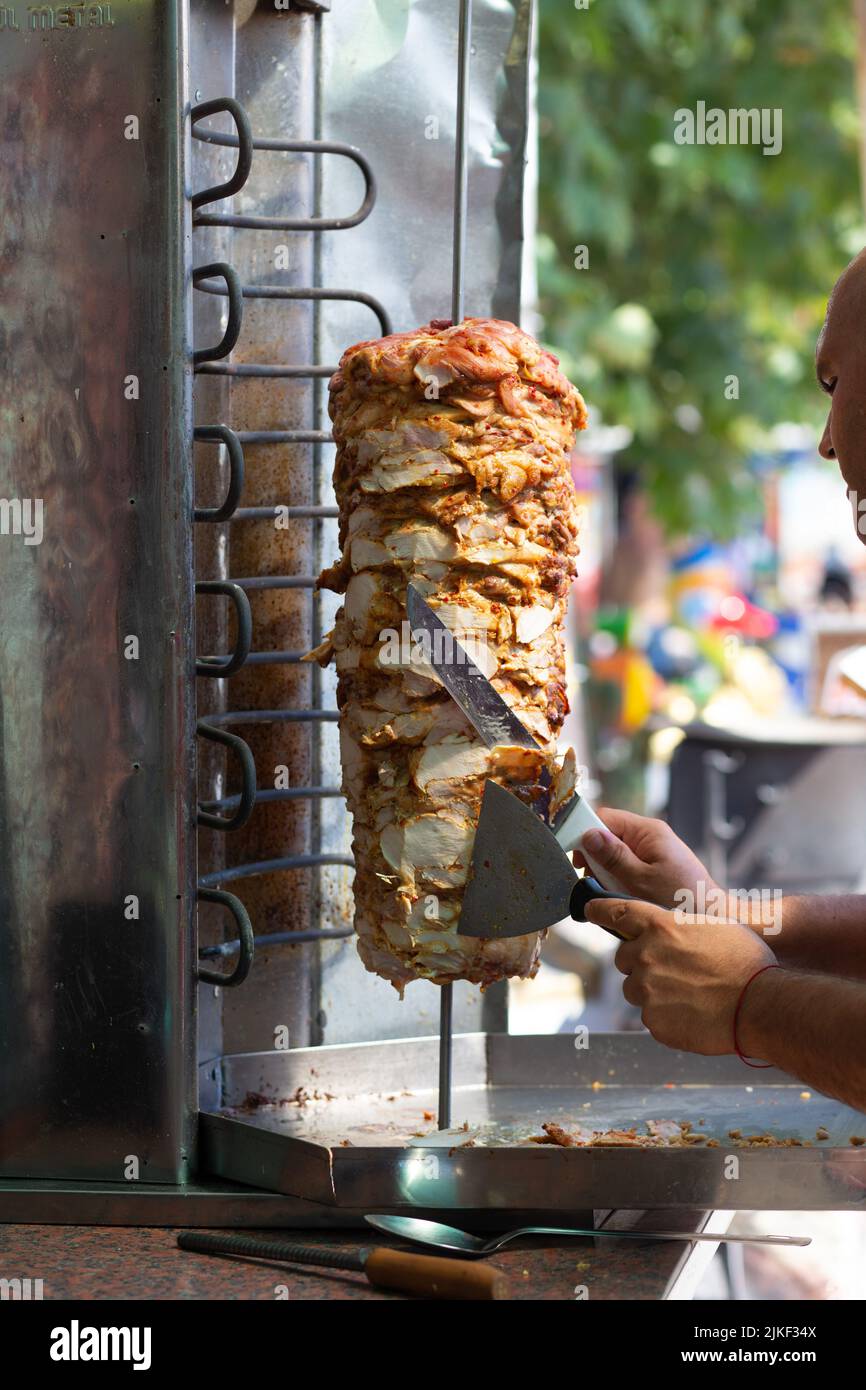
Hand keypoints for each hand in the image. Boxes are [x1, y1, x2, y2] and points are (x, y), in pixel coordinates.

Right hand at [575, 809, 715, 908]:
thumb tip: (588, 835)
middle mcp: (650, 837)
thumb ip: (613, 857)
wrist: (713, 919)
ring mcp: (652, 852)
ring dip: (608, 874)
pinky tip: (624, 897)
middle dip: (597, 859)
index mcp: (648, 831)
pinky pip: (626, 868)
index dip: (586, 834)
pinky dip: (619, 882)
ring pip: (615, 855)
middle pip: (608, 836)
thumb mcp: (640, 880)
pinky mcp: (654, 868)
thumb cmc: (682, 901)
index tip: (578, 859)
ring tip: (615, 894)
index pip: (604, 817)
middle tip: (598, 883)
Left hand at [584, 896, 777, 1054]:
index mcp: (660, 926)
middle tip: (672, 970)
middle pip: (624, 957)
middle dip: (640, 962)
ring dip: (652, 990)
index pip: (615, 911)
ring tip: (688, 994)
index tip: (589, 908)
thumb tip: (666, 932)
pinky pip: (650, 1016)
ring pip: (635, 989)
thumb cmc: (745, 962)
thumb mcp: (712, 926)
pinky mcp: (653, 1021)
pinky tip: (692, 1013)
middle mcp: (646, 955)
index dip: (599, 909)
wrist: (759, 1005)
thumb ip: (678, 927)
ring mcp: (647, 990)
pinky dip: (666, 1015)